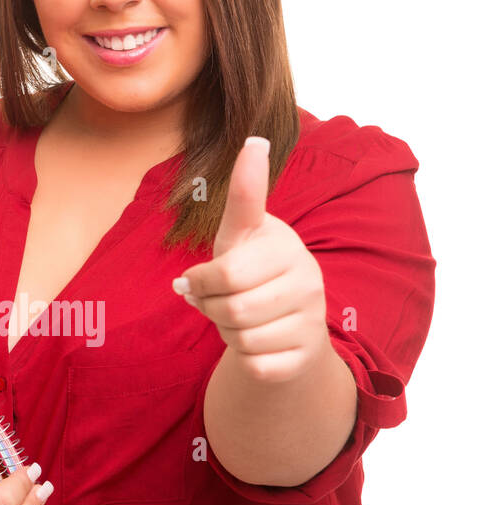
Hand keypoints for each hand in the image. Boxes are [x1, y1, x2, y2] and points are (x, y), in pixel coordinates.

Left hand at [172, 136, 330, 383]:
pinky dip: (244, 356)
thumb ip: (244, 195)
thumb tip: (255, 142)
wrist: (292, 327)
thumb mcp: (241, 235)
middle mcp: (306, 277)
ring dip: (226, 331)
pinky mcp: (307, 353)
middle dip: (210, 308)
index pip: (229, 270)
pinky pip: (254, 362)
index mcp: (285, 244)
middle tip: (215, 301)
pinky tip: (256, 340)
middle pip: (230, 306)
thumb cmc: (254, 273)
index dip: (202, 280)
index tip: (191, 278)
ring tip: (239, 317)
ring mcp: (312, 317)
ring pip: (241, 336)